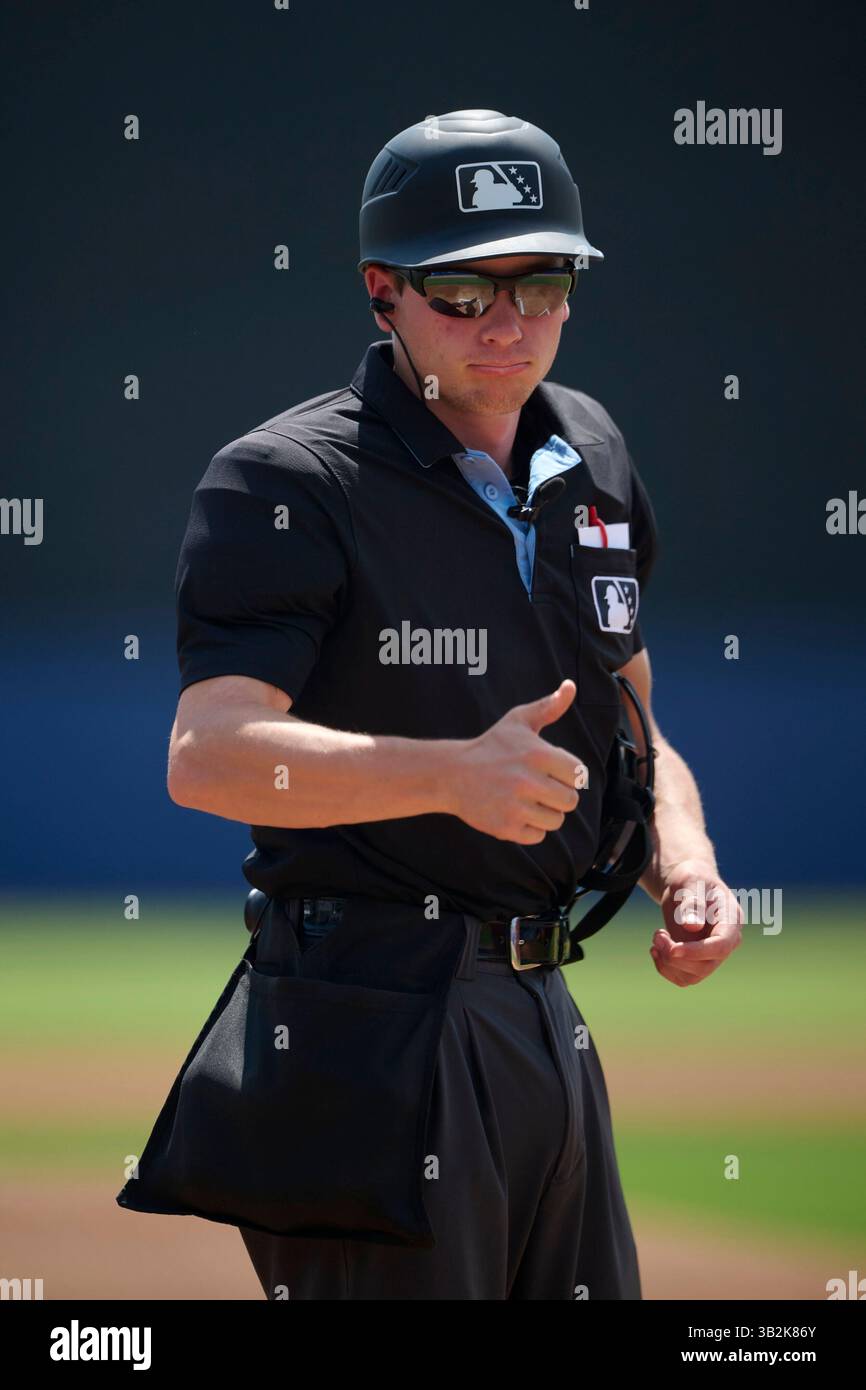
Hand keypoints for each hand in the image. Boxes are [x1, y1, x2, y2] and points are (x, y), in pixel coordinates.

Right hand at [449, 679, 586, 844]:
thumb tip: (570, 686)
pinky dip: (530, 828)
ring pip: (556, 821)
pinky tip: (515, 812)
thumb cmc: (491, 746)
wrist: (452, 774)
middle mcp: (528, 781)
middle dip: (558, 795)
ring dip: (545, 813)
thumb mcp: (518, 721)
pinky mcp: (506, 827)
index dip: (568, 774)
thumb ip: (548, 706)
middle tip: (539, 787)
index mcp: (538, 754)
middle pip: (570, 801)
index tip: (552, 771)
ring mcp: (516, 806)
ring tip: (527, 800)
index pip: (579, 774)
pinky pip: (538, 836)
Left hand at [650, 859, 742, 986]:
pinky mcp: (697, 962)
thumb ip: (692, 902)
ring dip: (668, 963)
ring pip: (692, 976)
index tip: (672, 949)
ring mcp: (712, 954)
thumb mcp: (690, 881)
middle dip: (675, 956)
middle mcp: (726, 942)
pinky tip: (656, 949)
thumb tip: (692, 927)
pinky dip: (665, 968)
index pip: (721, 946)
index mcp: (731, 920)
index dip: (697, 951)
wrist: (687, 886)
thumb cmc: (692, 879)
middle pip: (705, 965)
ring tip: (657, 937)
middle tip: (657, 934)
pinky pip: (682, 978)